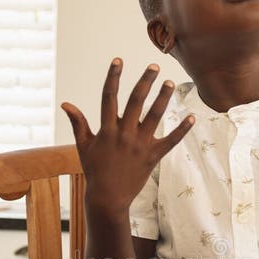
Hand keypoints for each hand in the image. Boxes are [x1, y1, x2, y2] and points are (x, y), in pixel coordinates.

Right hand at [62, 59, 193, 216]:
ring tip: (170, 83)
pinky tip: (192, 117)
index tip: (118, 60)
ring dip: (163, 98)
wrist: (107, 198)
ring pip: (155, 117)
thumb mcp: (83, 146)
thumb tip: (66, 104)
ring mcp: (140, 146)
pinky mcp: (153, 157)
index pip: (109, 97)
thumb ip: (78, 123)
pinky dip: (182, 130)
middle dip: (145, 82)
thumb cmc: (94, 170)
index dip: (113, 77)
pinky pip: (170, 141)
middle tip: (154, 66)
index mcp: (106, 130)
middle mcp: (124, 135)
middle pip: (136, 102)